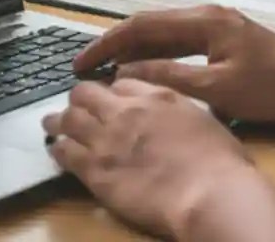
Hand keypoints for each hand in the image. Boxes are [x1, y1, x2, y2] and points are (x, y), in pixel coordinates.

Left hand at [43, 79, 274, 240]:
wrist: (211, 193)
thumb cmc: (221, 163)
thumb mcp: (203, 120)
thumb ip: (179, 112)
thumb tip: (173, 118)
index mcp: (157, 96)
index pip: (121, 81)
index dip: (112, 89)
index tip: (109, 97)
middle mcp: (126, 111)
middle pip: (86, 93)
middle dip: (79, 98)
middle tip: (76, 107)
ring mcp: (107, 139)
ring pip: (67, 119)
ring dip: (58, 120)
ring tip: (52, 123)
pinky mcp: (95, 170)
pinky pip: (65, 152)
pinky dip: (58, 148)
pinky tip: (56, 150)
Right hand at [74, 5, 274, 122]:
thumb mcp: (217, 89)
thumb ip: (169, 77)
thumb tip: (125, 73)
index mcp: (205, 20)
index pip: (141, 25)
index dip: (106, 44)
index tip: (81, 64)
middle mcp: (208, 16)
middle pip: (148, 25)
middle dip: (113, 45)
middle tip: (83, 69)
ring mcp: (217, 27)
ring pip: (162, 35)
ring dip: (132, 51)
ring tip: (104, 72)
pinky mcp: (224, 41)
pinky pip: (178, 44)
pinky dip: (155, 56)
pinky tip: (141, 73)